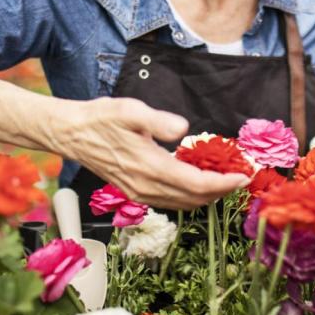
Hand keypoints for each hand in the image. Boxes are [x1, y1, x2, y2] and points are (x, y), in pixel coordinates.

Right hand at [50, 97, 249, 209]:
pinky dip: (190, 196)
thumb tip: (183, 128)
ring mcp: (139, 193)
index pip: (196, 184)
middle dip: (221, 191)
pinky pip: (170, 201)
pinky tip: (197, 182)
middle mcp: (145, 186)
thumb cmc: (100, 119)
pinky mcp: (134, 192)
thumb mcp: (129, 110)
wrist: (71, 134)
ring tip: (225, 180)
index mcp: (149, 166)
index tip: (243, 176)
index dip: (223, 183)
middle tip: (241, 177)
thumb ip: (158, 120)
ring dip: (207, 196)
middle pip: (193, 199)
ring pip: (183, 204)